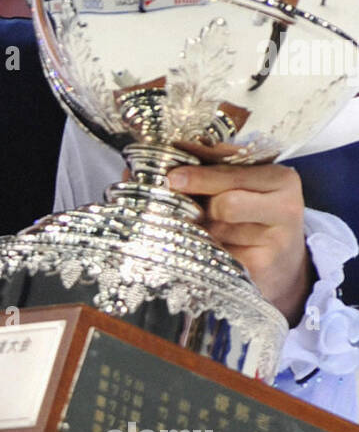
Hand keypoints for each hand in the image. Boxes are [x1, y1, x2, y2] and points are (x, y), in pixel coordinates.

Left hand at [167, 163, 312, 323]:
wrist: (283, 265)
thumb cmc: (253, 216)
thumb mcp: (243, 186)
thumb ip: (208, 168)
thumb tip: (147, 164)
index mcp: (280, 178)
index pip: (233, 172)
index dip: (199, 175)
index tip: (171, 176)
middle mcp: (285, 208)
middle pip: (226, 204)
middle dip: (197, 206)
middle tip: (172, 204)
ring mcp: (276, 241)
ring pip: (217, 231)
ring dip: (199, 230)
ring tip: (200, 228)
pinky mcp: (260, 267)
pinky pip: (216, 256)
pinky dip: (201, 252)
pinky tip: (203, 250)